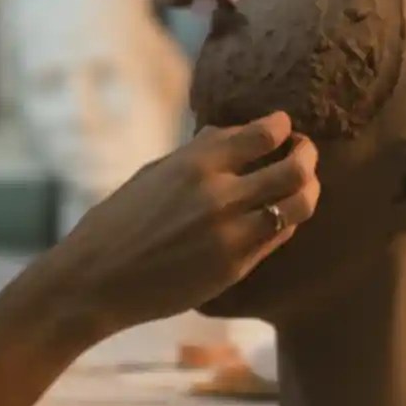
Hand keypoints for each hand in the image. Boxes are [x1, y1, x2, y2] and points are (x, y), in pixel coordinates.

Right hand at [50, 112, 319, 331]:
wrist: (96, 279)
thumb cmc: (117, 222)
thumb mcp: (153, 173)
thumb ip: (197, 154)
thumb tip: (232, 133)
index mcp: (195, 162)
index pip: (264, 133)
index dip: (282, 126)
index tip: (283, 127)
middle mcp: (219, 193)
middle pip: (294, 168)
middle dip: (308, 155)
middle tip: (304, 153)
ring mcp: (231, 232)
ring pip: (298, 204)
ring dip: (309, 188)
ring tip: (304, 184)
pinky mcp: (236, 265)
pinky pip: (280, 235)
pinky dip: (287, 220)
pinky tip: (280, 214)